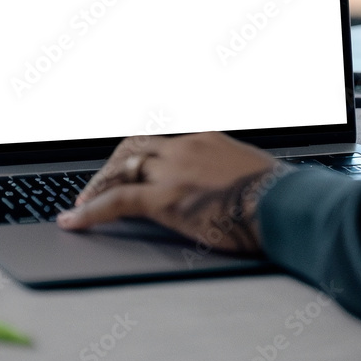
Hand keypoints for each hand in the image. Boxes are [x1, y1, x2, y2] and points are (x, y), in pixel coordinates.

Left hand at [56, 132, 290, 253]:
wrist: (287, 205)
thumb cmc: (280, 198)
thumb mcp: (253, 176)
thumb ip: (230, 176)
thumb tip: (229, 191)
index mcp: (206, 139)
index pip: (160, 142)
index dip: (137, 156)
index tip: (127, 168)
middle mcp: (184, 148)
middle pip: (132, 149)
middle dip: (110, 167)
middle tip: (94, 187)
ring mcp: (173, 171)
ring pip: (119, 170)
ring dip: (96, 186)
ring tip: (80, 205)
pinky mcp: (165, 198)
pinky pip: (116, 201)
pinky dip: (90, 211)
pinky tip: (74, 221)